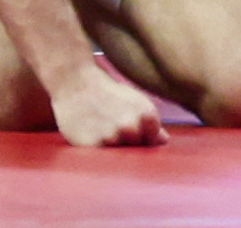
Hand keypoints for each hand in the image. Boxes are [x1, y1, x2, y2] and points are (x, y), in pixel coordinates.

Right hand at [50, 62, 166, 147]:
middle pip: (136, 148)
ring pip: (118, 155)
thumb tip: (164, 141)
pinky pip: (100, 158)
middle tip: (113, 124)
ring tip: (101, 126)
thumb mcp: (133, 99)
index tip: (134, 128)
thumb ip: (149, 121)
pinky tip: (91, 132)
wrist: (76, 83)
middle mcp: (130, 125)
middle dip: (128, 142)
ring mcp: (111, 137)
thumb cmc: (108, 92)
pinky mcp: (92, 146)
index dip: (145, 136)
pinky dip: (97, 149)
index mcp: (145, 112)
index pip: (154, 138)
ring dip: (112, 146)